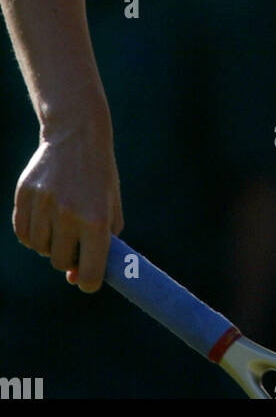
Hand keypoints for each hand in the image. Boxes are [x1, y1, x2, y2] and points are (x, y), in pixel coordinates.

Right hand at [13, 124, 123, 292]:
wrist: (77, 134)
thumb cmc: (99, 176)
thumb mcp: (112, 206)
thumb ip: (103, 245)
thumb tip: (76, 279)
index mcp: (97, 220)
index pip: (89, 273)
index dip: (89, 282)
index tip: (87, 279)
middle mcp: (69, 214)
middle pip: (61, 263)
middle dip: (69, 257)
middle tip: (77, 237)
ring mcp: (44, 205)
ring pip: (41, 250)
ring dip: (51, 243)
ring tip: (62, 220)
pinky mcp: (25, 196)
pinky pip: (23, 234)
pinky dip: (33, 233)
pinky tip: (45, 217)